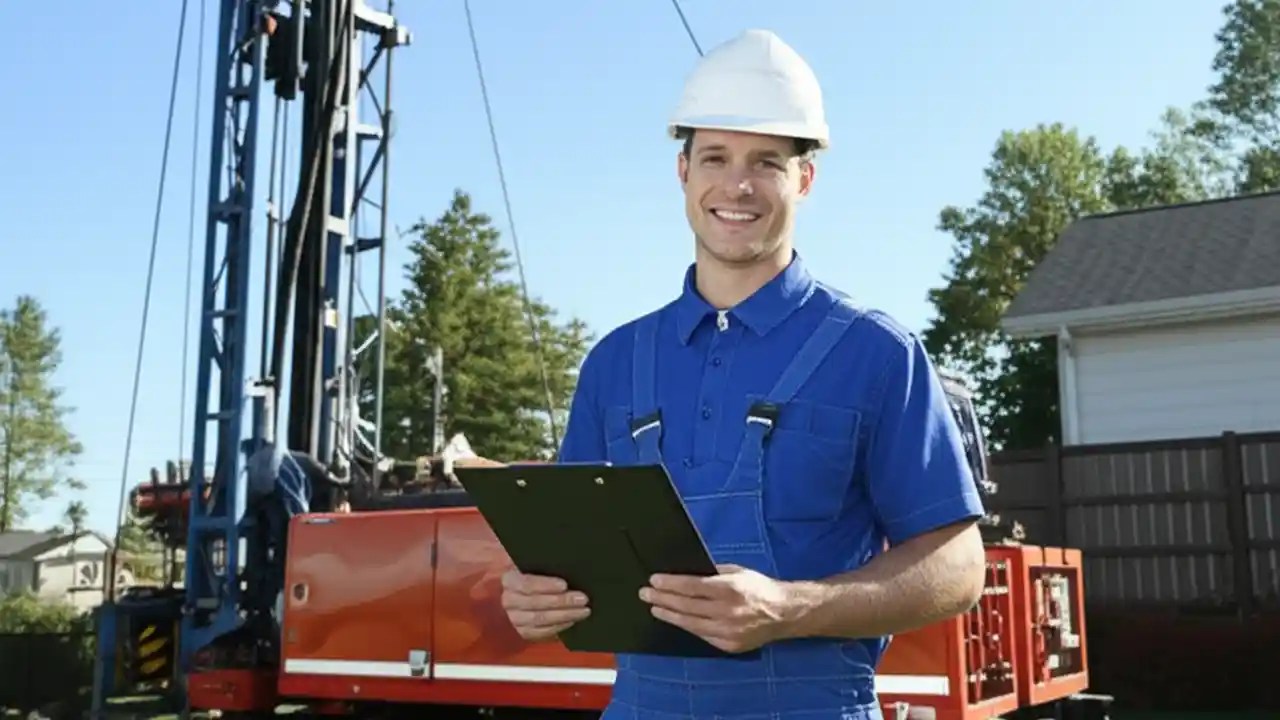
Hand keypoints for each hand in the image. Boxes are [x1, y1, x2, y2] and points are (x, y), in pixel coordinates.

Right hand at [500, 570, 590, 641]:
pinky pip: (541, 632)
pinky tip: (572, 621)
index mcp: (509, 580)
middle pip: (536, 603)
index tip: (564, 585)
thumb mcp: (530, 566)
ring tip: (583, 611)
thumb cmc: (530, 575)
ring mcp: (514, 619)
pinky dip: (558, 627)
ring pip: (540, 619)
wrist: (516, 595)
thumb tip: (562, 565)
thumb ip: (542, 565)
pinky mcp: (523, 632)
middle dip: (562, 602)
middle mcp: (509, 601)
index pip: (527, 584)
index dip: (546, 585)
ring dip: (564, 616)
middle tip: (582, 598)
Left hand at [640, 564, 794, 652]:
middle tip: (645, 594)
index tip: (654, 580)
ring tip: (655, 608)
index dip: (670, 584)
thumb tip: (685, 573)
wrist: (784, 613)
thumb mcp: (737, 572)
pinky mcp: (728, 645)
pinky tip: (676, 620)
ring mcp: (727, 631)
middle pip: (686, 605)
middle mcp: (727, 611)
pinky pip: (701, 635)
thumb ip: (712, 573)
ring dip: (669, 615)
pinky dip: (687, 627)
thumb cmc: (759, 588)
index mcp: (729, 589)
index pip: (691, 586)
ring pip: (690, 624)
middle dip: (662, 598)